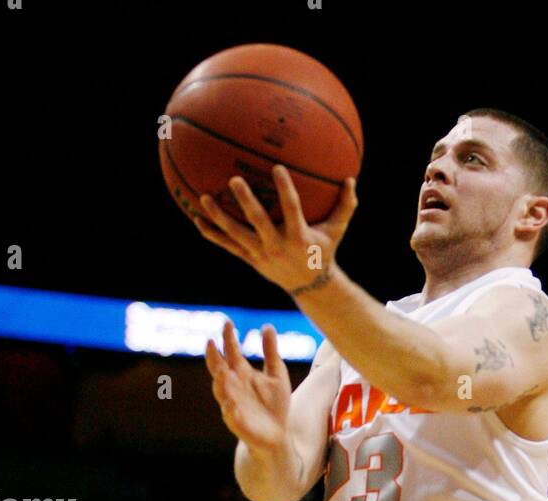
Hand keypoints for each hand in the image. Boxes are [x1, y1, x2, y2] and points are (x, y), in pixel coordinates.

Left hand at [196, 165, 356, 295]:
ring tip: (204, 199)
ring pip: (237, 235)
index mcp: (298, 237)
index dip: (285, 189)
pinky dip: (212, 235)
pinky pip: (228, 246)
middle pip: (259, 222)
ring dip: (219, 218)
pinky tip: (196, 220)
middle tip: (234, 180)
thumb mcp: (337, 232)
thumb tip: (351, 179)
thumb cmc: (324, 251)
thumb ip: (345, 206)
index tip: (277, 167)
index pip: (291, 210)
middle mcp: (277, 246)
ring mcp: (261, 255)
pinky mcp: (250, 260)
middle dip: (246, 202)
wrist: (310, 286)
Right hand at [205, 320, 290, 460]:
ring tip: (221, 371)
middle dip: (214, 357)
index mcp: (241, 373)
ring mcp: (233, 404)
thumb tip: (267, 325)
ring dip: (220, 381)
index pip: (230, 352)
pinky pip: (231, 415)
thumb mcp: (276, 374)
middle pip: (219, 369)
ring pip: (221, 391)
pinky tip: (231, 404)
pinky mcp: (237, 422)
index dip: (228, 338)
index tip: (227, 323)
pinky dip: (230, 409)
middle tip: (210, 342)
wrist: (277, 435)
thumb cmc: (275, 405)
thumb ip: (270, 352)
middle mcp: (233, 386)